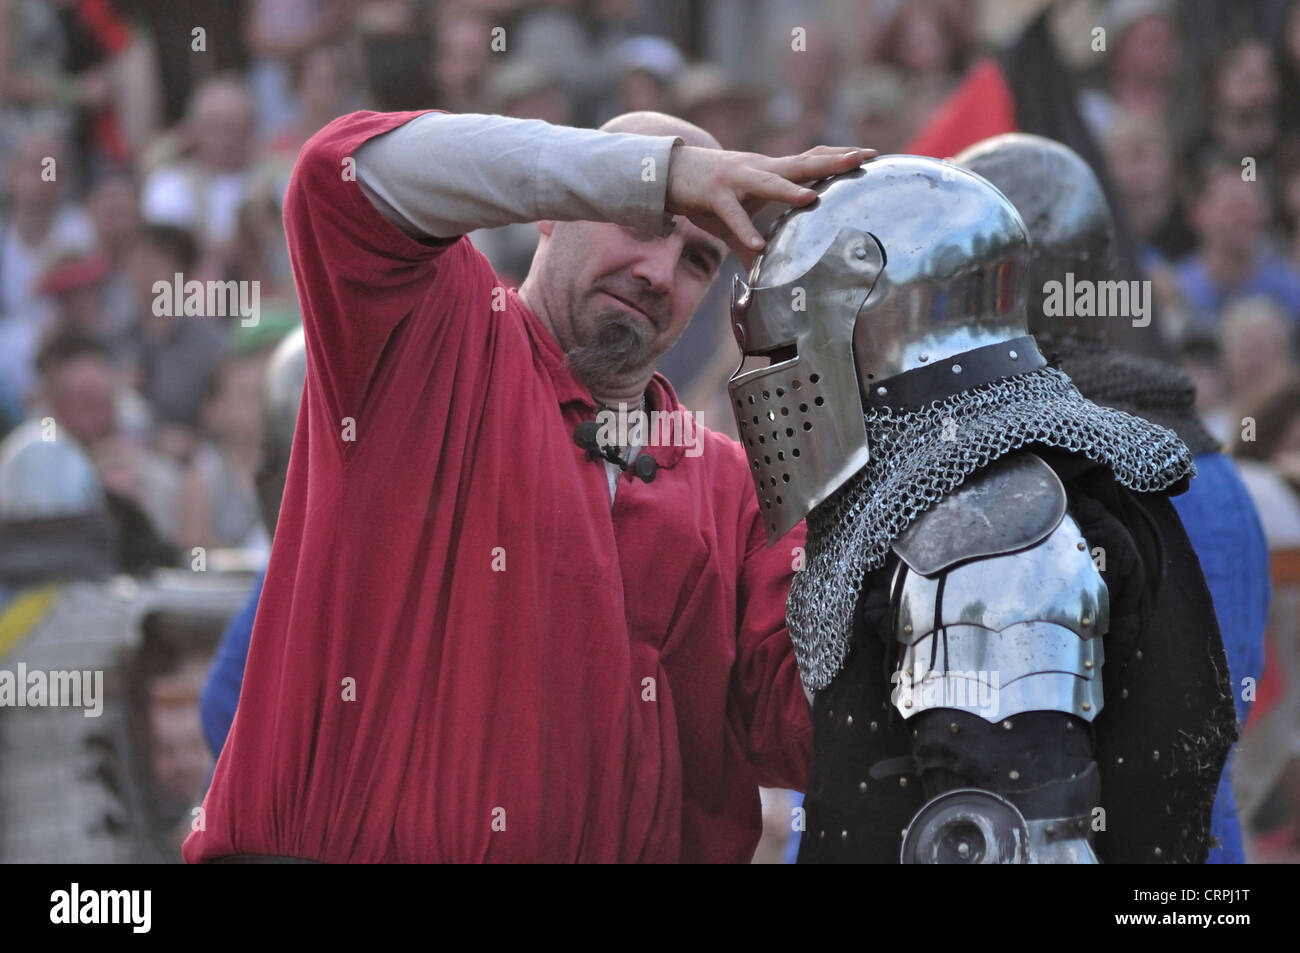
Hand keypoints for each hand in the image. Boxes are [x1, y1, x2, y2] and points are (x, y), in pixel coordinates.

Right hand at [665, 144, 875, 265]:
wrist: (667, 173)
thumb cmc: (705, 194)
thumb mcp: (733, 219)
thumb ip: (750, 243)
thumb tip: (763, 270)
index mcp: (770, 171)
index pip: (811, 160)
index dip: (839, 156)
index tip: (871, 154)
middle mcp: (759, 169)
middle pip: (801, 163)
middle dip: (832, 161)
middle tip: (863, 158)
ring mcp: (736, 178)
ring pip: (769, 183)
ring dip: (789, 190)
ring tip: (812, 198)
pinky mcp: (713, 194)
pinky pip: (731, 214)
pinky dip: (744, 230)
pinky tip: (758, 245)